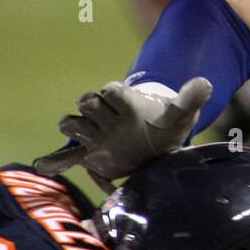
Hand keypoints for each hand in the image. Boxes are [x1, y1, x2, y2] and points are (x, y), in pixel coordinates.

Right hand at [33, 77, 211, 181]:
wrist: (155, 139)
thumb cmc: (165, 123)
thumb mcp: (181, 112)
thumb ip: (191, 98)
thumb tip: (206, 83)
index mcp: (124, 102)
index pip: (111, 90)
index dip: (114, 93)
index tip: (123, 99)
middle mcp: (105, 115)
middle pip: (88, 103)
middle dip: (94, 109)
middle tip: (109, 123)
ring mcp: (94, 134)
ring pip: (74, 124)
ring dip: (77, 128)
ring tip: (88, 138)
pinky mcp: (88, 154)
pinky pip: (65, 157)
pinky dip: (54, 161)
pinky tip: (42, 166)